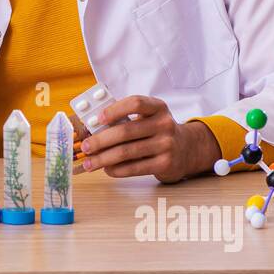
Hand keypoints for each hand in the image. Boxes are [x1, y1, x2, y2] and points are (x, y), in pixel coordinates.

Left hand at [75, 95, 220, 184]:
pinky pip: (134, 168)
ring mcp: (166, 145)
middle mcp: (164, 124)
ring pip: (126, 152)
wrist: (187, 149)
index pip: (135, 103)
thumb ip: (125, 119)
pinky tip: (107, 169)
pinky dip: (116, 170)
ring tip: (89, 163)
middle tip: (85, 147)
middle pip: (125, 131)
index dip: (114, 110)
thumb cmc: (157, 131)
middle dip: (100, 140)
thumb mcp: (149, 118)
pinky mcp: (165, 164)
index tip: (97, 118)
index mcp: (158, 108)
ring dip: (103, 159)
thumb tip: (92, 130)